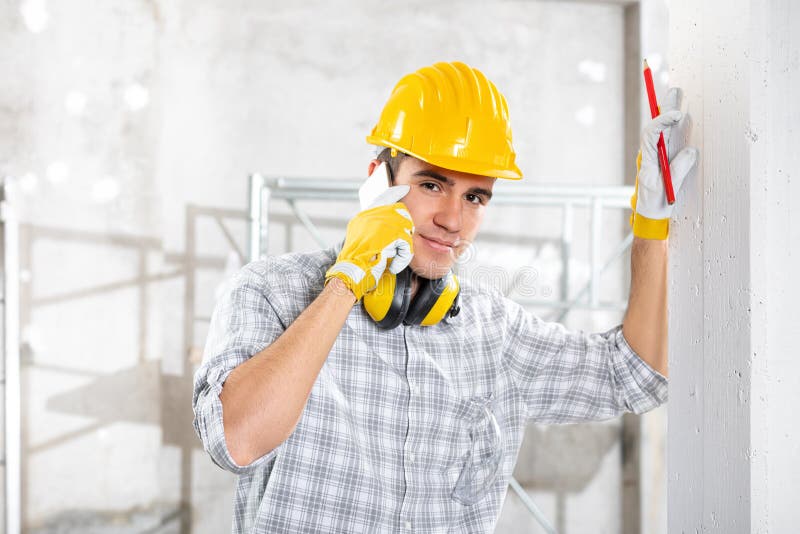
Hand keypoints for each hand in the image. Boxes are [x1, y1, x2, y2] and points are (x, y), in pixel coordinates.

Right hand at [325, 185, 412, 300]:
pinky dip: (402, 258)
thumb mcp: (363, 241)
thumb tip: (393, 226)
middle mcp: (370, 216)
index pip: (382, 198)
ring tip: (394, 258)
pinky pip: (406, 244)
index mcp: (363, 217)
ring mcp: (379, 223)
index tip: (403, 189)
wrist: (350, 274)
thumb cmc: (357, 264)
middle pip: (399, 211)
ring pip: (405, 227)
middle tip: (401, 244)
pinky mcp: (389, 235)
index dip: (394, 194)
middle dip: (405, 228)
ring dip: (403, 246)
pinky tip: (394, 266)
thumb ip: (374, 230)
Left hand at [631, 87, 698, 238]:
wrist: (649, 217)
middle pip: (655, 128)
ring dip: (668, 113)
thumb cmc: (656, 205)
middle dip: (664, 108)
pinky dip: (672, 127)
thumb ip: (678, 170)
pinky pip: (666, 140)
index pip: (651, 135)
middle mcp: (649, 156)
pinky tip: (679, 117)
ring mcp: (655, 158)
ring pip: (661, 132)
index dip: (662, 122)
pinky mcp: (662, 161)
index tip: (675, 114)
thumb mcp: (668, 190)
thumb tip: (690, 150)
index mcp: (646, 162)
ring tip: (677, 95)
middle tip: (675, 91)